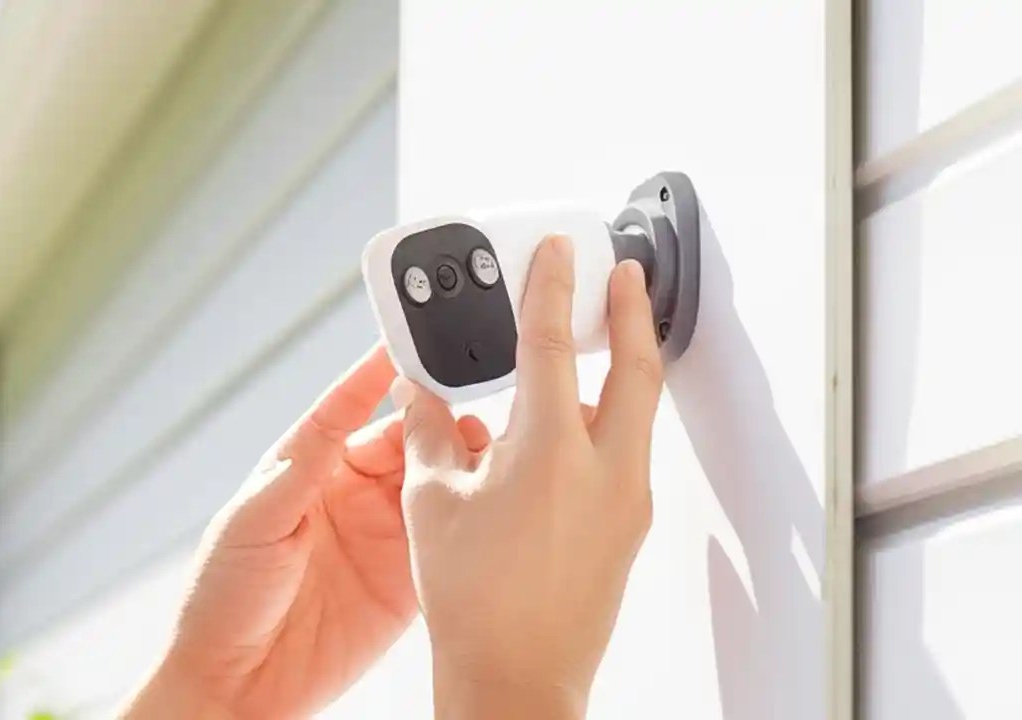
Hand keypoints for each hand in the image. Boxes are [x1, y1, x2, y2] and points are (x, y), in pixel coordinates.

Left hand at [124, 347, 484, 718]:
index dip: (375, 377)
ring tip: (488, 454)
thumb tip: (330, 424)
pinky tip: (490, 509)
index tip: (406, 344)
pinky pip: (445, 544)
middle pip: (403, 444)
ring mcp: (380, 537)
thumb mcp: (250, 525)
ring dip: (459, 469)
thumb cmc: (221, 599)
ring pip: (432, 488)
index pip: (346, 410)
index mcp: (305, 471)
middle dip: (436, 424)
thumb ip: (295, 475)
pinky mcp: (405, 582)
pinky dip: (469, 525)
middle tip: (468, 413)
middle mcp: (348, 496)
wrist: (237, 685)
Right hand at [397, 236, 663, 718]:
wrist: (516, 679)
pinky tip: (579, 422)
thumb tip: (421, 397)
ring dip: (625, 366)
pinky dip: (612, 417)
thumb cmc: (475, 605)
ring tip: (603, 341)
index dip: (552, 287)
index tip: (558, 253)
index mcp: (550, 451)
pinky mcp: (629, 528)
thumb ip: (430, 434)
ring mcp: (627, 502)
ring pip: (639, 410)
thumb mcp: (435, 504)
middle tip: (624, 274)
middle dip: (631, 311)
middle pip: (636, 366)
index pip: (553, 344)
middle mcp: (605, 470)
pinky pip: (628, 451)